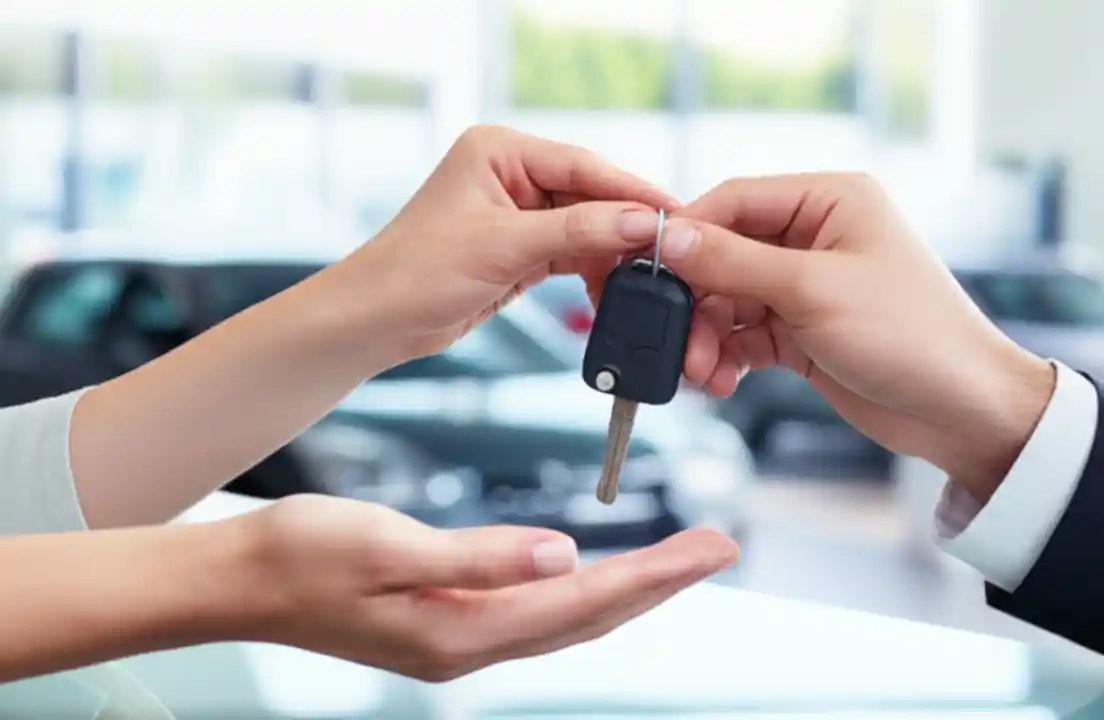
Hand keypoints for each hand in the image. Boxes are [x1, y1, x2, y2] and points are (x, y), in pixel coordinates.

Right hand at [234, 495, 737, 680]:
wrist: (238, 582)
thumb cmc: (302, 556)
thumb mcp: (389, 545)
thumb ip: (479, 556)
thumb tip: (566, 556)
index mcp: (462, 630)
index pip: (584, 601)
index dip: (655, 575)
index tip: (711, 548)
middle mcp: (470, 646)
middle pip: (590, 616)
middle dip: (660, 582)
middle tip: (718, 547)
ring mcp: (457, 641)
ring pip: (567, 619)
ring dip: (628, 588)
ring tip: (677, 560)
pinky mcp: (445, 626)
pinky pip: (534, 614)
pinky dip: (580, 593)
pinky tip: (594, 576)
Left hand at [340, 125, 676, 359]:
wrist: (376, 322)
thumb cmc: (415, 271)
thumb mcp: (504, 246)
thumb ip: (577, 230)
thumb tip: (639, 221)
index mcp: (500, 151)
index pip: (582, 164)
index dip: (631, 190)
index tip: (673, 212)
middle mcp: (510, 174)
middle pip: (589, 195)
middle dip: (625, 226)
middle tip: (669, 251)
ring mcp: (516, 213)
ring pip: (584, 227)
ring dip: (611, 253)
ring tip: (645, 277)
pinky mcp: (519, 249)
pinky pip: (571, 253)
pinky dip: (593, 271)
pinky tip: (614, 288)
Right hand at [637, 174, 1054, 499]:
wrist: (959, 412)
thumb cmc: (910, 335)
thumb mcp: (813, 290)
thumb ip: (735, 262)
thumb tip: (670, 237)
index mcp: (831, 200)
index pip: (737, 199)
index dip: (689, 232)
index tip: (647, 265)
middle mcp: (816, 235)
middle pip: (725, 253)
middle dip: (697, 300)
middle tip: (676, 339)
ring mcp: (808, 286)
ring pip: (729, 300)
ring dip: (706, 336)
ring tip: (702, 372)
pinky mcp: (803, 332)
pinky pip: (744, 335)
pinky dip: (725, 357)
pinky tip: (719, 381)